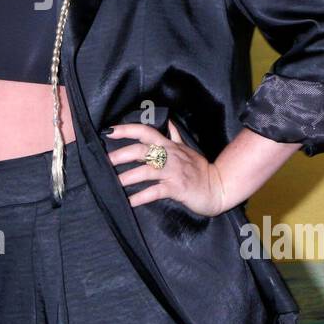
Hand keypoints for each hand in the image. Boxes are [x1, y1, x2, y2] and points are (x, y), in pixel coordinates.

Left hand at [104, 120, 230, 216]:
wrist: (218, 187)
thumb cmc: (199, 169)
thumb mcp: (186, 148)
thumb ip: (174, 135)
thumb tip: (168, 121)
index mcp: (169, 145)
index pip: (146, 131)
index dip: (127, 129)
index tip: (109, 131)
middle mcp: (170, 156)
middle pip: (142, 150)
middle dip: (121, 154)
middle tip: (105, 161)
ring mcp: (173, 172)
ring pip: (147, 170)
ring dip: (128, 177)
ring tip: (112, 183)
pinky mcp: (177, 188)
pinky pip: (156, 192)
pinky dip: (141, 197)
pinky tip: (129, 202)